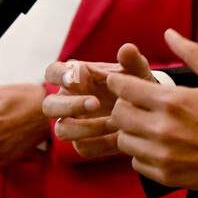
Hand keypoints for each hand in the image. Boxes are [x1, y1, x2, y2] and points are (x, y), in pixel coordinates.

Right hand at [42, 43, 154, 159]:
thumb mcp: (137, 71)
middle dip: (70, 105)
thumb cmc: (135, 83)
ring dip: (85, 128)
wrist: (148, 110)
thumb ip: (132, 60)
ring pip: (61, 131)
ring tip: (113, 122)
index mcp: (74, 76)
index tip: (74, 77)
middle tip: (95, 103)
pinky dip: (101, 143)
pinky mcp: (84, 143)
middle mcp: (67, 100)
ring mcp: (73, 123)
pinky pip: (83, 147)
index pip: (52, 72)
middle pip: (49, 106)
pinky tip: (120, 136)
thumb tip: (126, 49)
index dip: (58, 75)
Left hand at [107, 29, 197, 195]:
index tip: (123, 82)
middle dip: (124, 105)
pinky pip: (136, 163)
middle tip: (138, 104)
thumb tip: (168, 33)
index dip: (119, 82)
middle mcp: (163, 130)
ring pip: (124, 140)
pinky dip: (142, 153)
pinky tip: (159, 145)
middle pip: (118, 115)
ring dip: (132, 130)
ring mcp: (164, 156)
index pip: (124, 89)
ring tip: (149, 125)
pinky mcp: (168, 177)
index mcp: (173, 101)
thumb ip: (191, 52)